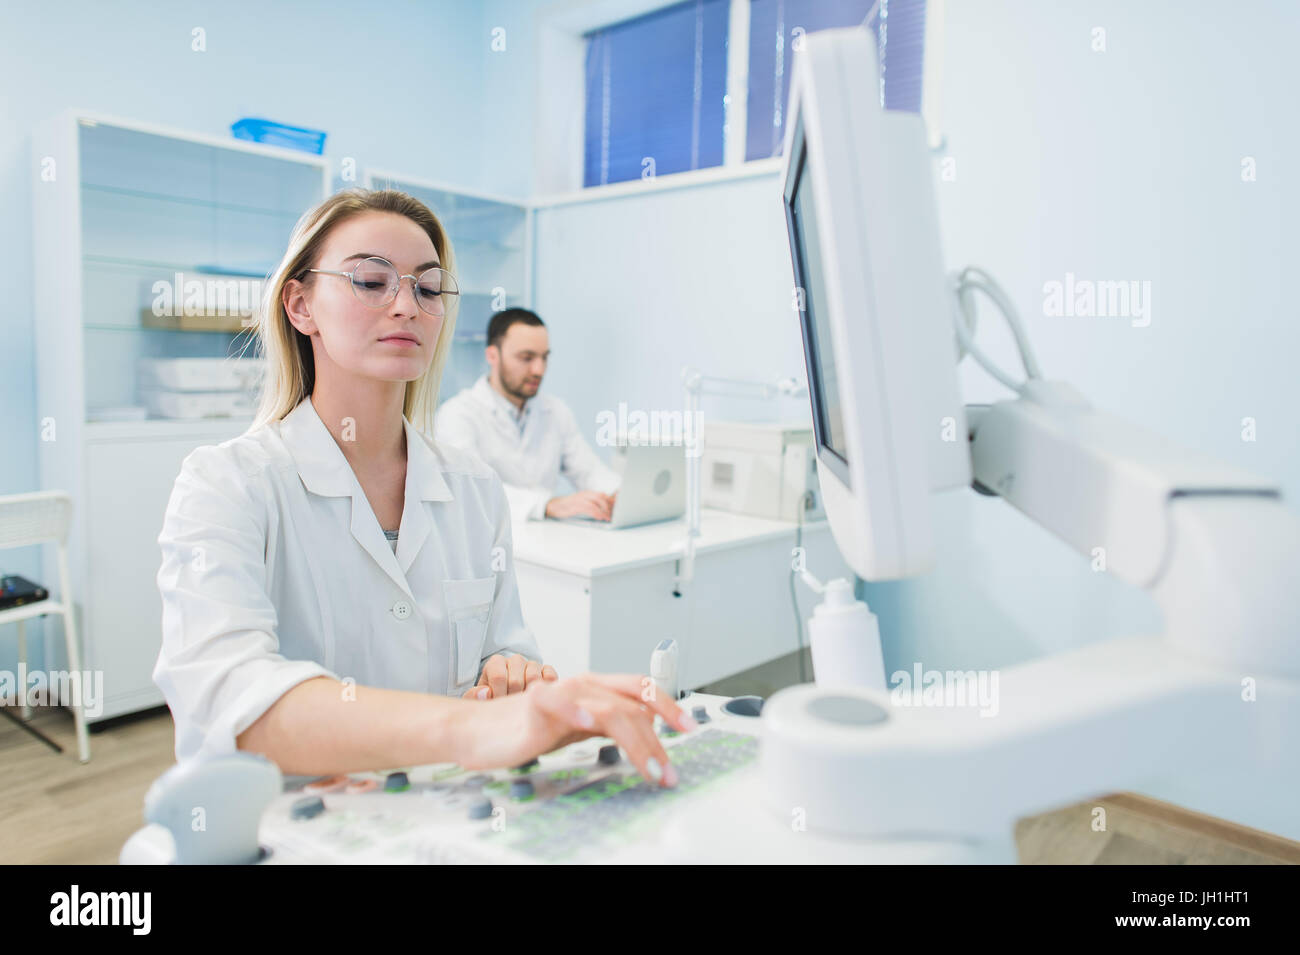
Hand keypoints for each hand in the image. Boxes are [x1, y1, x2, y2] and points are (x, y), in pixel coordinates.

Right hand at [459, 673, 697, 786]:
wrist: (479, 730)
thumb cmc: (528, 728)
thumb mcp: (579, 727)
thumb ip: (609, 725)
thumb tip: (648, 734)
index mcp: (597, 688)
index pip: (641, 691)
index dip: (668, 707)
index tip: (689, 730)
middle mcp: (584, 685)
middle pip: (633, 704)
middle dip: (658, 740)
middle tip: (669, 772)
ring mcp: (562, 692)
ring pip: (610, 710)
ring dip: (637, 742)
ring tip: (651, 770)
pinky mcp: (536, 704)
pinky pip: (559, 700)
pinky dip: (575, 709)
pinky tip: (587, 723)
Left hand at [462, 653, 556, 699]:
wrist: (506, 703)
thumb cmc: (491, 700)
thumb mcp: (476, 699)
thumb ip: (473, 697)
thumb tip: (485, 693)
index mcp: (496, 663)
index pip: (499, 677)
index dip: (498, 695)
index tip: (497, 705)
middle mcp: (514, 660)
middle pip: (516, 680)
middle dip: (512, 699)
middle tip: (509, 709)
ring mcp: (532, 665)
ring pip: (534, 678)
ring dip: (528, 696)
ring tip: (521, 706)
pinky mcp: (546, 671)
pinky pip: (550, 676)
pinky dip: (546, 688)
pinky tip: (537, 699)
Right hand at [545, 490, 614, 520]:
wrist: (554, 506)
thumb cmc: (570, 506)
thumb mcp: (583, 504)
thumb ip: (593, 505)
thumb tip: (606, 510)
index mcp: (587, 493)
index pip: (602, 495)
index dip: (611, 501)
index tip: (618, 508)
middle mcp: (584, 494)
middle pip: (601, 497)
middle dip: (609, 506)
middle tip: (614, 514)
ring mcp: (579, 499)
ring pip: (595, 502)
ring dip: (603, 510)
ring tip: (608, 518)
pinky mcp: (575, 506)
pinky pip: (588, 508)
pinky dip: (595, 513)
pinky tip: (599, 518)